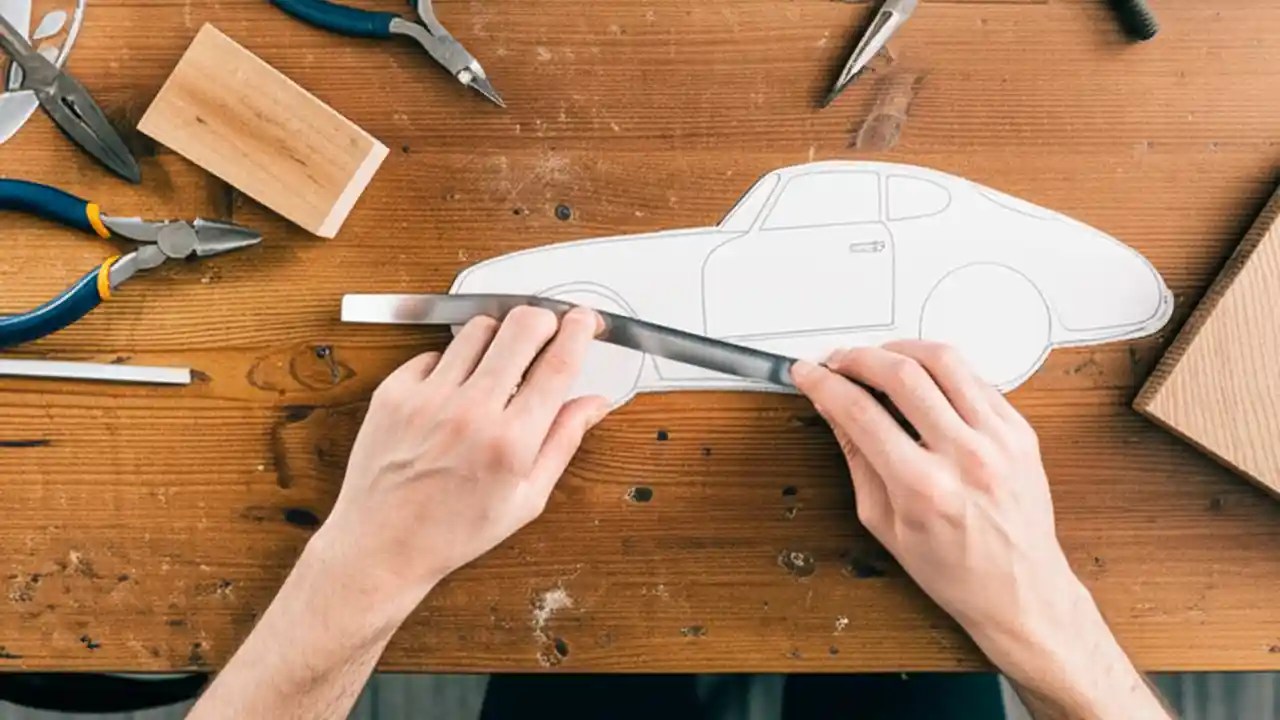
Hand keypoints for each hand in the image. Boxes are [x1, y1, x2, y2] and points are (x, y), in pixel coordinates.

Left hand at [313, 306, 611, 620]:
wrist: (382, 546)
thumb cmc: (454, 531)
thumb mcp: (526, 498)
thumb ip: (563, 442)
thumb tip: (594, 402)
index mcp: (511, 442)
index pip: (558, 363)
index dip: (580, 331)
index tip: (586, 320)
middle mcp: (471, 413)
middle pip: (522, 326)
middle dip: (544, 318)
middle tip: (548, 330)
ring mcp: (429, 399)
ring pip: (479, 328)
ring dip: (499, 338)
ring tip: (498, 366)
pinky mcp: (394, 392)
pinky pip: (436, 352)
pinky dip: (453, 362)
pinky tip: (455, 390)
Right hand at [791, 342, 1162, 713]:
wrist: (1020, 591)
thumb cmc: (954, 570)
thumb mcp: (884, 523)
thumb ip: (857, 459)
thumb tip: (834, 410)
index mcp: (923, 488)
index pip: (860, 411)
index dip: (825, 384)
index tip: (809, 373)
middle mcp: (965, 457)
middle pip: (902, 373)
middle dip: (858, 357)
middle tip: (839, 361)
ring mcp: (999, 439)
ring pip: (945, 360)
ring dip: (901, 349)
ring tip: (879, 358)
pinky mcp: (1021, 431)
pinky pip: (976, 378)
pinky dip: (942, 369)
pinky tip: (923, 379)